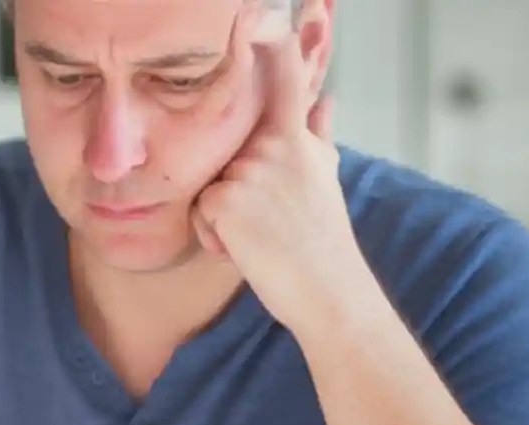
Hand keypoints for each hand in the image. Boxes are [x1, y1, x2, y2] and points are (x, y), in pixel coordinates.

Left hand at [191, 32, 369, 338]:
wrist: (328, 293)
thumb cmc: (322, 241)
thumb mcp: (324, 179)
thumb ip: (317, 135)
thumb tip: (325, 99)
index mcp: (296, 137)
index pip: (280, 75)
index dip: (270, 40)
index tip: (261, 12)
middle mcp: (274, 146)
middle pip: (220, 152)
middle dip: (231, 192)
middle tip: (275, 222)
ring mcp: (248, 172)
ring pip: (207, 187)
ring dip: (225, 219)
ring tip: (263, 237)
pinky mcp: (225, 201)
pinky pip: (200, 216)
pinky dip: (217, 240)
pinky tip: (249, 251)